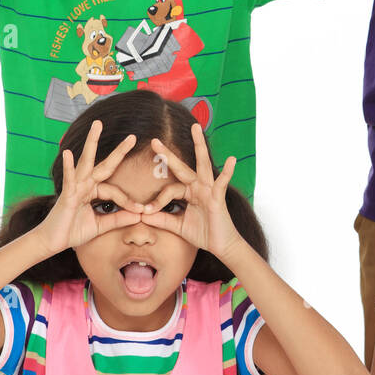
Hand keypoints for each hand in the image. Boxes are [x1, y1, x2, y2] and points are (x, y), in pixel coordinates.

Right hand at [34, 122, 142, 255]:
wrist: (52, 242)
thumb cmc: (73, 232)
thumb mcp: (100, 226)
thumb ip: (119, 219)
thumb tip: (140, 215)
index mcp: (92, 191)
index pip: (115, 191)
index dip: (128, 201)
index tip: (140, 210)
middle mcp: (84, 185)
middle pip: (104, 164)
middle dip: (118, 150)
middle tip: (132, 136)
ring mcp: (75, 187)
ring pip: (86, 162)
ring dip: (92, 143)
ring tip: (97, 125)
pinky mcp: (66, 194)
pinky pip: (69, 179)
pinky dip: (68, 166)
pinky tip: (67, 153)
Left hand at [140, 124, 244, 259]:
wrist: (221, 246)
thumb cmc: (203, 233)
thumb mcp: (178, 226)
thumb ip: (162, 219)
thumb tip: (142, 216)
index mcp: (188, 192)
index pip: (169, 190)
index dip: (157, 200)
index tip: (146, 211)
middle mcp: (198, 187)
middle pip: (182, 167)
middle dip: (168, 154)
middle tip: (154, 140)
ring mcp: (209, 189)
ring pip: (202, 165)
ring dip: (199, 146)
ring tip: (196, 128)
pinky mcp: (218, 197)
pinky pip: (222, 182)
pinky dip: (227, 171)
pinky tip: (232, 159)